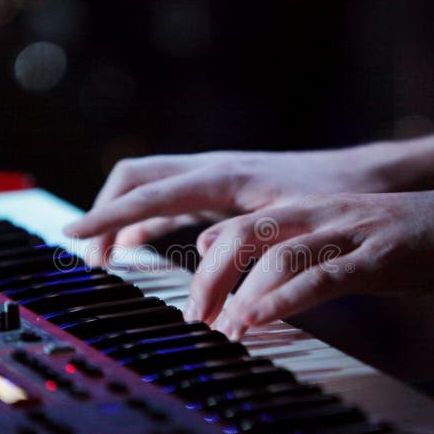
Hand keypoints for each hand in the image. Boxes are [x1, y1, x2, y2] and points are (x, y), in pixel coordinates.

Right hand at [64, 144, 409, 262]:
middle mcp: (208, 169)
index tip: (72, 237)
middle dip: (104, 212)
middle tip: (88, 256)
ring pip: (148, 189)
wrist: (360, 177)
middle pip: (135, 179)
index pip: (147, 192)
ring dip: (121, 217)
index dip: (106, 216)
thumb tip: (205, 263)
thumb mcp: (292, 220)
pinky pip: (168, 202)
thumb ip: (248, 239)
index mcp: (219, 175)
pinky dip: (144, 222)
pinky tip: (136, 246)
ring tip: (104, 258)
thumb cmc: (332, 198)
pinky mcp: (219, 191)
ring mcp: (211, 178)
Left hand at [186, 191, 433, 339]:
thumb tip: (257, 276)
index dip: (204, 261)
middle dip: (208, 279)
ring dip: (239, 294)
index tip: (191, 300)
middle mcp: (319, 213)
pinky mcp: (378, 255)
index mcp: (307, 209)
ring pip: (275, 253)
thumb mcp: (343, 239)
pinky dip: (282, 300)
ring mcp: (348, 231)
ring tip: (220, 330)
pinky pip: (321, 276)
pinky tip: (255, 321)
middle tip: (194, 320)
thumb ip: (299, 251)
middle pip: (242, 236)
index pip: (237, 226)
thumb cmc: (407, 240)